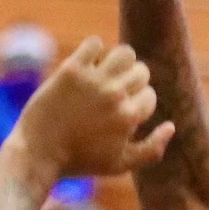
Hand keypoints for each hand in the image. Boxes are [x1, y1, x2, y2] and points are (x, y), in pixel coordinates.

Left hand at [15, 39, 172, 184]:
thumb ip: (151, 150)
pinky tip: (85, 66)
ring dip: (118, 62)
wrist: (36, 154)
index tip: (119, 112)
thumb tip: (171, 126)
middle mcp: (115, 95)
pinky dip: (93, 51)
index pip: (149, 95)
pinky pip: (94, 43)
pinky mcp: (71, 70)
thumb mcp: (119, 165)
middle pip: (141, 72)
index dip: (137, 104)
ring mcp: (93, 80)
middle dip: (130, 83)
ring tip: (105, 74)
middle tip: (111, 93)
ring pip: (124, 53)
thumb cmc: (79, 161)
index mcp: (129, 117)